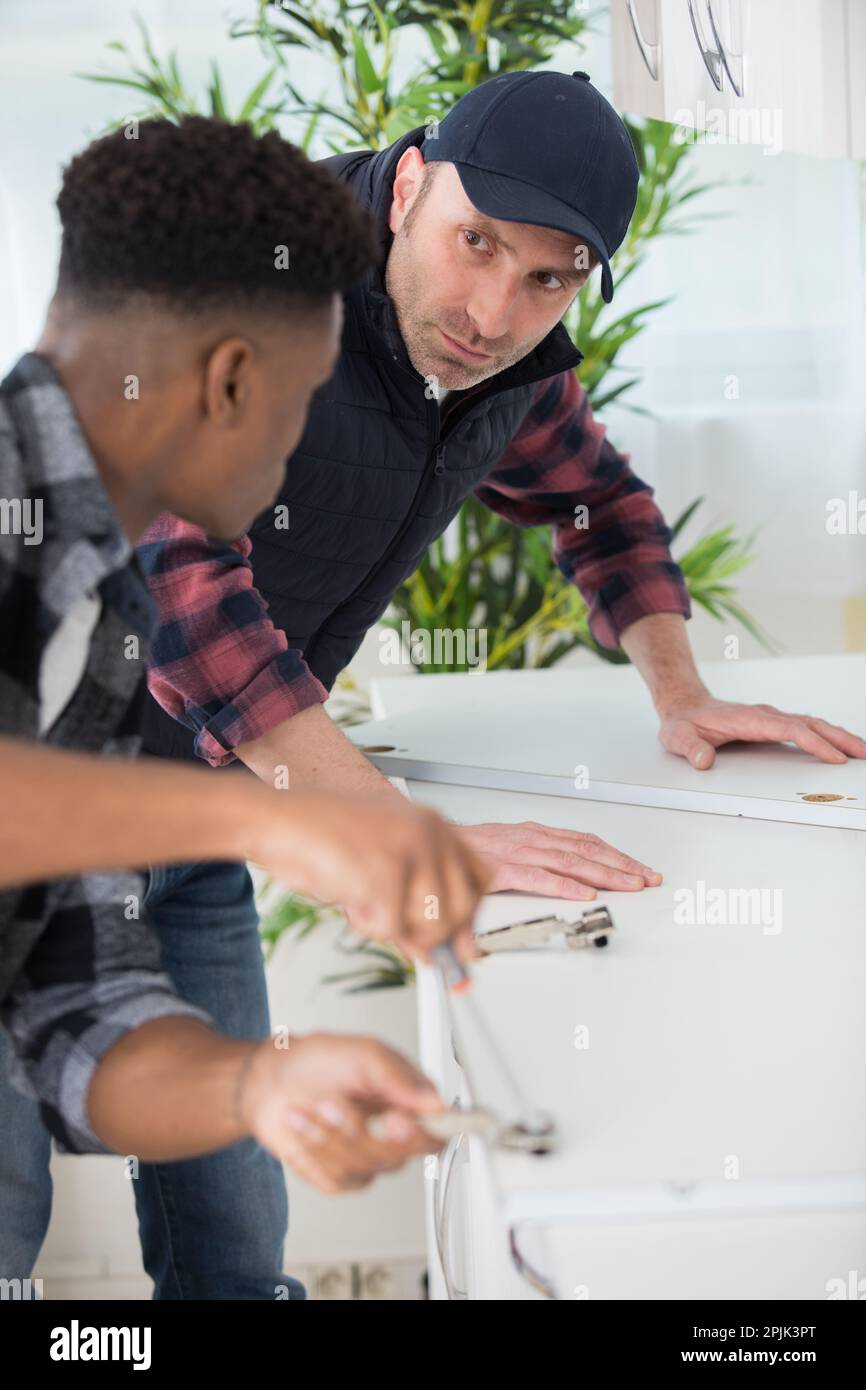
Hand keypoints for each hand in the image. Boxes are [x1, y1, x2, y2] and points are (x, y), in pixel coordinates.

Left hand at [239, 1032, 442, 1192]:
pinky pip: (339, 1177)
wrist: (271, 1081)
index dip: (424, 1133)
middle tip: (336, 1104)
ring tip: (314, 1106)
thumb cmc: (317, 1061)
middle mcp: (394, 1133)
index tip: (398, 1121)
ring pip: (367, 1166)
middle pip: (403, 1155)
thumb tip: (432, 1102)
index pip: (439, 1131)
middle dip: (364, 1130)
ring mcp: (368, 1158)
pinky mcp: (341, 1176)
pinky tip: (304, 1125)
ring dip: (332, 1134)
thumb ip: (398, 1076)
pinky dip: (316, 1147)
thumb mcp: (362, 1054)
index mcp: (409, 1100)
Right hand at [246, 791, 488, 961]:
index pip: (480, 879)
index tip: (462, 948)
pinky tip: (350, 899)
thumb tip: (444, 952)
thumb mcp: (382, 868)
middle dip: (435, 935)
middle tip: (406, 937)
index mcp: (433, 824)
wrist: (277, 821)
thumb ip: (417, 901)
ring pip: (434, 925)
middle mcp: (431, 831)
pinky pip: (393, 929)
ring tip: (365, 903)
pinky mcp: (387, 870)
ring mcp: (412, 849)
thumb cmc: (320, 839)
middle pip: (464, 909)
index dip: (470, 918)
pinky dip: (368, 926)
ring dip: (396, 931)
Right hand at [458, 821, 660, 899]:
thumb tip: (571, 875)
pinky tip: (583, 893)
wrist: (436, 844)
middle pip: (587, 851)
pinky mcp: (502, 870)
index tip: (640, 870)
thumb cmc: (473, 849)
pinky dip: (563, 885)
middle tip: (646, 879)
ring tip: (629, 885)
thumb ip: (541, 859)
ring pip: (571, 862)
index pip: (588, 843)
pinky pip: (538, 877)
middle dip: (621, 865)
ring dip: (604, 874)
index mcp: (538, 834)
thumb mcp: (513, 847)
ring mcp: (519, 853)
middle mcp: (534, 839)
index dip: (617, 856)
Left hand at [657, 693, 865, 769]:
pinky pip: (806, 728)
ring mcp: (771, 718)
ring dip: (840, 737)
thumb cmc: (683, 722)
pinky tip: (840, 747)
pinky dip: (827, 736)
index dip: (814, 743)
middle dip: (841, 739)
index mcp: (749, 718)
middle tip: (865, 755)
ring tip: (863, 753)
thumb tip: (703, 761)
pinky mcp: (772, 724)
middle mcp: (765, 715)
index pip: (790, 730)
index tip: (834, 758)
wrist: (683, 705)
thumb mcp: (677, 737)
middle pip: (812, 724)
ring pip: (813, 724)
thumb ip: (690, 749)